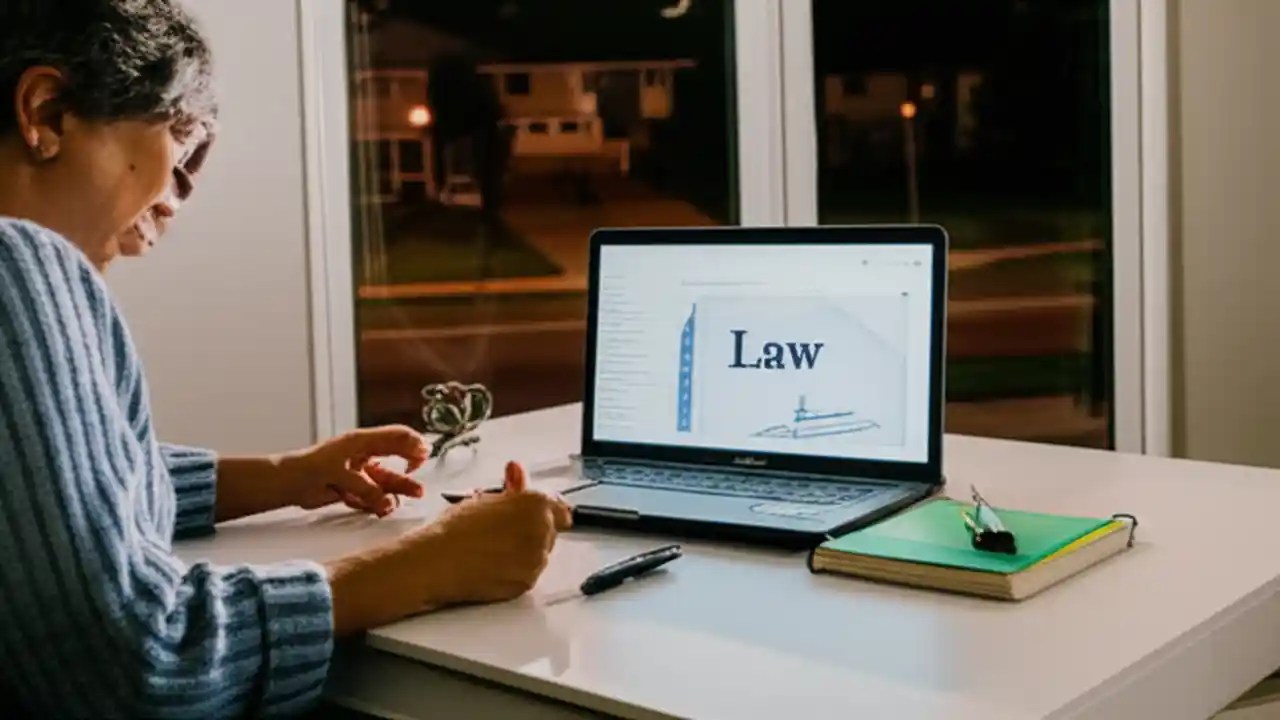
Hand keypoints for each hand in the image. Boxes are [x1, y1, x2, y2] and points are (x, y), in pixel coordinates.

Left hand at [283, 425, 429, 516]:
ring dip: (398, 489)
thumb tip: (388, 500)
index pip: (395, 436)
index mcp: (362, 441)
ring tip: (411, 496)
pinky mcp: (355, 490)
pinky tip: (381, 508)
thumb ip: (366, 487)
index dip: (413, 444)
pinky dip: (378, 503)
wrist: (287, 484)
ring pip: (386, 481)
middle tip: (421, 478)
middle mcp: (364, 455)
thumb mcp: (340, 473)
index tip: (423, 456)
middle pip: (396, 458)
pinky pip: (374, 497)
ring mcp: (360, 473)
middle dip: (410, 468)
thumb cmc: (307, 467)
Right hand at [325, 461, 571, 633]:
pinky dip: (518, 567)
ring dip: (526, 548)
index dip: (545, 508)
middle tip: (505, 527)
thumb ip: (510, 487)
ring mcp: (536, 561)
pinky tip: (493, 562)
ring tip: (494, 546)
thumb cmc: (455, 527)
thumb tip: (517, 472)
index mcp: (536, 505)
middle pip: (550, 530)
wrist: (438, 563)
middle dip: (533, 527)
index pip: (560, 508)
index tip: (531, 510)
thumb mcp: (485, 497)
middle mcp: (542, 532)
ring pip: (540, 551)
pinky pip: (529, 571)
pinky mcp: (526, 583)